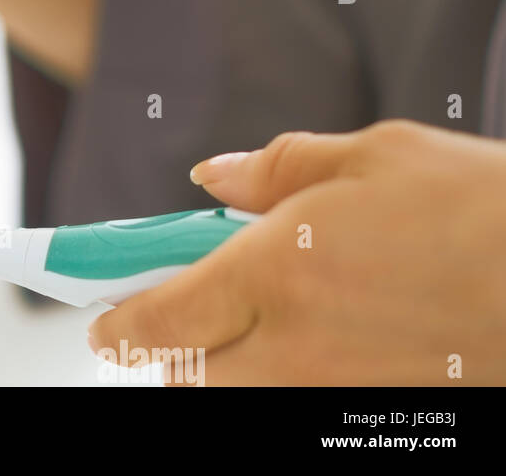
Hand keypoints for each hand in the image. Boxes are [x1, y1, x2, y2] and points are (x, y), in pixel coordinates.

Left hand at [89, 120, 505, 384]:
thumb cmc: (480, 206)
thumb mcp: (374, 157)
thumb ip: (276, 170)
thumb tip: (211, 177)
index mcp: (275, 273)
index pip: (156, 321)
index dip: (115, 324)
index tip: (100, 320)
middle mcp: (293, 346)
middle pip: (185, 376)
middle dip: (166, 351)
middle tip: (179, 315)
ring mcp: (335, 389)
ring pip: (239, 395)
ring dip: (221, 368)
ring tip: (252, 322)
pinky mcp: (373, 411)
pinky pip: (298, 403)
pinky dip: (281, 379)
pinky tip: (316, 338)